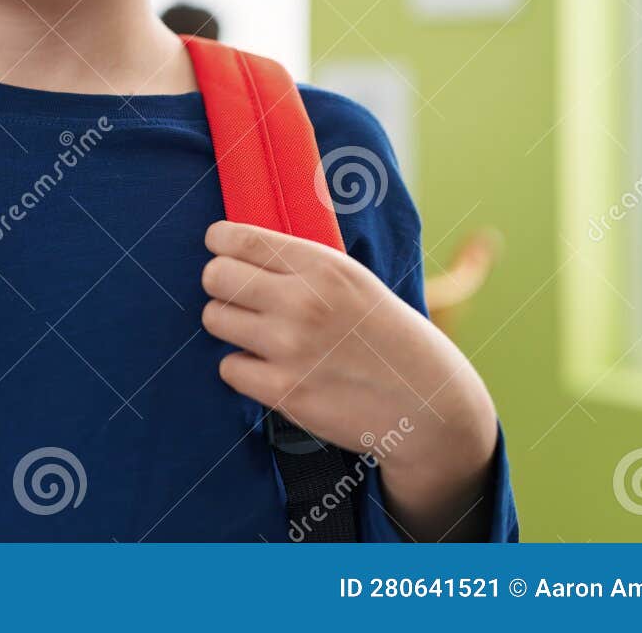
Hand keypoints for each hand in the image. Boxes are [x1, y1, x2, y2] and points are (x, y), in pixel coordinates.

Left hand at [200, 220, 498, 538]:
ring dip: (231, 326)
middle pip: (214, 276)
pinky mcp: (285, 391)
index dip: (219, 241)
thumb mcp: (352, 280)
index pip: (240, 238)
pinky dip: (244, 369)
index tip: (219, 248)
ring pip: (214, 319)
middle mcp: (304, 302)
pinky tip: (275, 369)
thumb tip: (233, 244)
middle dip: (221, 284)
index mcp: (323, 267)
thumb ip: (298, 263)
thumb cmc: (383, 335)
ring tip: (262, 333)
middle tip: (240, 296)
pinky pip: (229, 367)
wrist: (427, 403)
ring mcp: (292, 348)